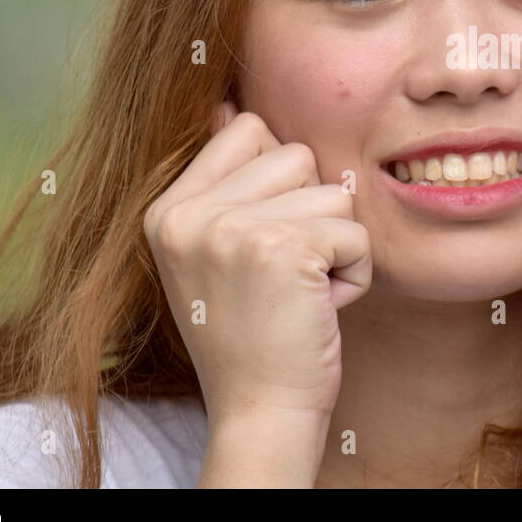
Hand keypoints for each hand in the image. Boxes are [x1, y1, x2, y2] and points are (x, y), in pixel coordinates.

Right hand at [143, 100, 372, 425]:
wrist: (259, 414)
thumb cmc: (253, 335)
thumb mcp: (216, 254)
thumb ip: (225, 183)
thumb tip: (230, 107)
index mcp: (166, 209)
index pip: (248, 130)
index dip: (279, 182)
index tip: (266, 245)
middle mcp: (187, 214)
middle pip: (296, 154)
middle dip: (311, 214)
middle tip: (285, 275)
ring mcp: (229, 229)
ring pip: (332, 194)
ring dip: (335, 246)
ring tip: (301, 292)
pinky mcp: (281, 249)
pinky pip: (355, 233)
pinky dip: (354, 275)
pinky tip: (319, 309)